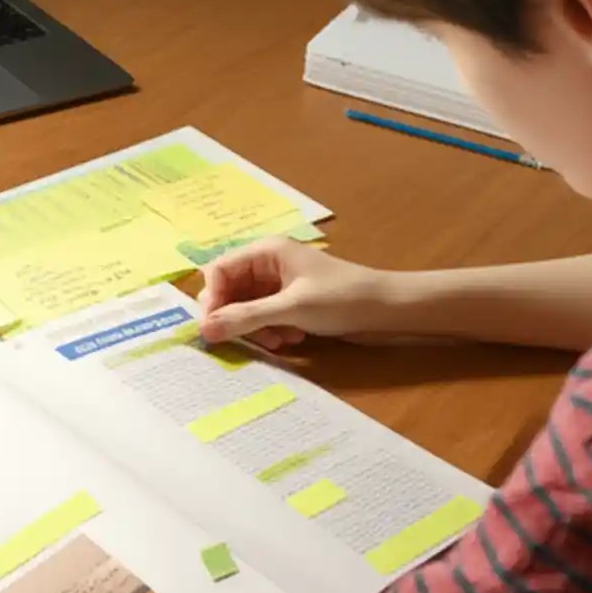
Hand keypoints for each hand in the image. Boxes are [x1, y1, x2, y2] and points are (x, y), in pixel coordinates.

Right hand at [197, 238, 389, 348]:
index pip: (219, 270)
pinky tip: (291, 339)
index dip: (211, 299)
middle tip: (244, 340)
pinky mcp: (291, 303)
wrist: (387, 310)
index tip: (212, 328)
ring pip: (247, 308)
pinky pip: (265, 317)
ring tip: (276, 341)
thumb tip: (204, 329)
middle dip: (236, 317)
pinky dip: (272, 330)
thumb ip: (246, 318)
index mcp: (266, 252)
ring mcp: (280, 284)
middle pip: (230, 291)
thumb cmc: (340, 298)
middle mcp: (268, 264)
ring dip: (256, 328)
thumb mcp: (290, 309)